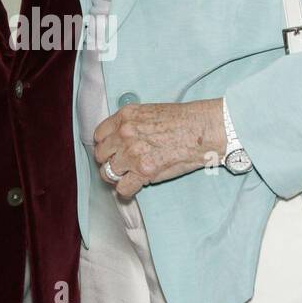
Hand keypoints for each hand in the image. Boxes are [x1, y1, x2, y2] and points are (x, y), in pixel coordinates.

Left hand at [94, 99, 225, 198]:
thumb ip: (130, 124)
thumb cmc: (182, 120)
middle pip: (100, 155)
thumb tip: (119, 141)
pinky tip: (135, 186)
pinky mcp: (143, 171)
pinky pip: (122, 188)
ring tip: (130, 176)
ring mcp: (132, 153)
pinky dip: (128, 190)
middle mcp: (124, 134)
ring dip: (118, 176)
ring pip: (108, 173)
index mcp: (125, 116)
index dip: (105, 146)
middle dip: (109, 162)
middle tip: (121, 166)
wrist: (202, 130)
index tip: (111, 151)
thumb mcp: (149, 112)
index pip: (99, 135)